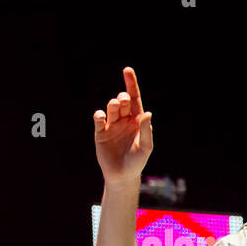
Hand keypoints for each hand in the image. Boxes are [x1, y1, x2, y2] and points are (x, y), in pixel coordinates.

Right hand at [94, 67, 152, 187]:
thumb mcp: (146, 147)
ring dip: (113, 105)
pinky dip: (100, 116)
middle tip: (124, 101)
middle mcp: (124, 120)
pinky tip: (102, 117)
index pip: (135, 99)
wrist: (123, 175)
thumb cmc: (138, 161)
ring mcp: (112, 125)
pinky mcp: (100, 133)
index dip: (131, 84)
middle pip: (123, 102)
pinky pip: (99, 120)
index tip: (127, 70)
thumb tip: (147, 113)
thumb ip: (146, 130)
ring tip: (116, 105)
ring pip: (111, 108)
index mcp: (137, 121)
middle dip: (123, 98)